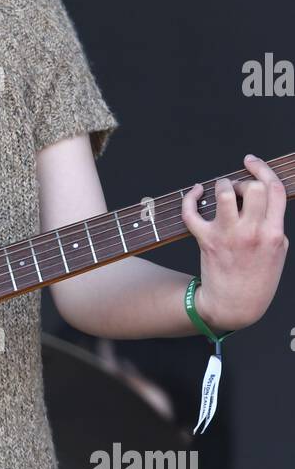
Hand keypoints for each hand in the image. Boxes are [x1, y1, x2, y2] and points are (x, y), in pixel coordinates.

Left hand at [182, 154, 289, 331]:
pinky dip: (190, 198)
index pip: (275, 190)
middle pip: (252, 188)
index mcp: (274, 234)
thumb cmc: (257, 279)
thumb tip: (264, 200)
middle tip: (238, 190)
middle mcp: (252, 233)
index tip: (252, 162)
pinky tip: (194, 193)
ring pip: (224, 194)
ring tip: (220, 190)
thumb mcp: (278, 252)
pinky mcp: (207, 242)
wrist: (235, 307)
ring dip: (221, 185)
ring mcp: (229, 236)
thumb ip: (274, 225)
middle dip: (244, 181)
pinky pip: (192, 213)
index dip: (263, 169)